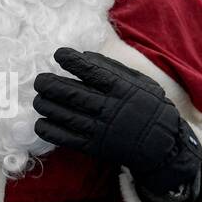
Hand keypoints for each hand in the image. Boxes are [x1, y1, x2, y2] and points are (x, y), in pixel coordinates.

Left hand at [33, 47, 201, 197]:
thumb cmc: (150, 108)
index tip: (59, 54)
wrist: (162, 145)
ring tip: (38, 99)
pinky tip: (41, 123)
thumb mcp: (140, 82)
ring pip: (66, 115)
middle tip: (39, 80)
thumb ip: (113, 69)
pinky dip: (51, 130)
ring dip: (47, 106)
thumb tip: (84, 56)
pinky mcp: (95, 147)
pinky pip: (67, 138)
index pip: (92, 71)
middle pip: (73, 94)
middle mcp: (109, 107)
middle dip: (50, 85)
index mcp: (121, 88)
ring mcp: (101, 128)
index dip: (72, 61)